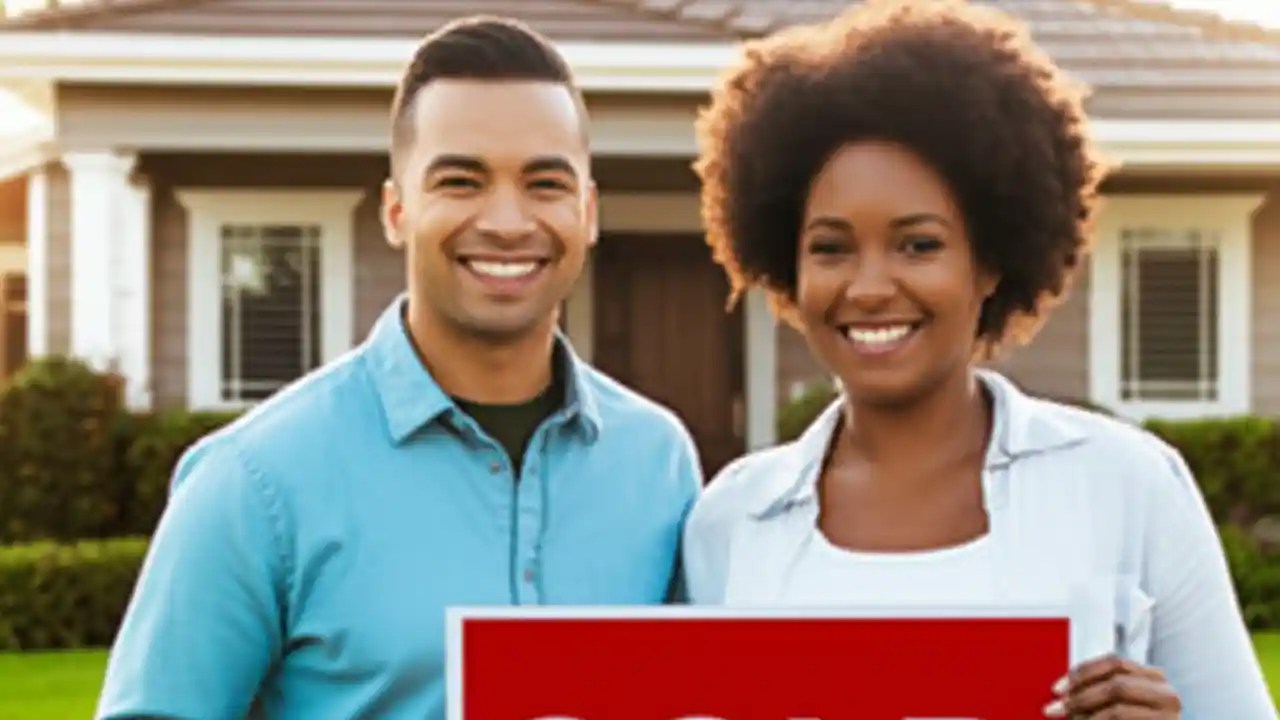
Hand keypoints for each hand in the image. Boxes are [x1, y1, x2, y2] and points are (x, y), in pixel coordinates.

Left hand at [1043, 655, 1180, 718]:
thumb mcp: (1119, 702)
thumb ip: (1099, 689)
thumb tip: (1062, 691)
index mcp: (1154, 677)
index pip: (1114, 662)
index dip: (1081, 672)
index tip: (1057, 688)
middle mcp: (1166, 692)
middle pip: (1115, 683)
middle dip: (1080, 695)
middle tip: (1057, 708)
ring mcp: (1169, 714)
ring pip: (1118, 705)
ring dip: (1087, 713)